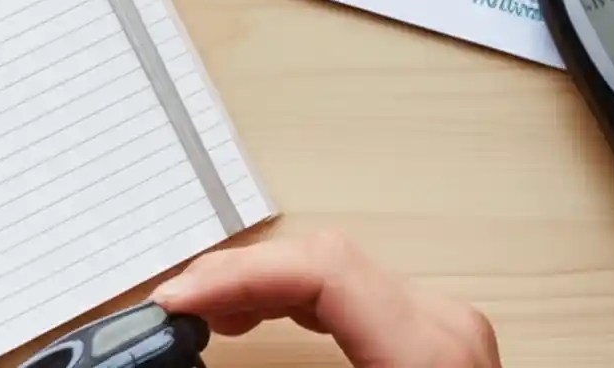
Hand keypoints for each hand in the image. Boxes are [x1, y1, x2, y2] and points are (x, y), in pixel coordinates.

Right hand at [151, 232, 501, 367]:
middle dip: (235, 276)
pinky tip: (252, 312)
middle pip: (321, 260)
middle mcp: (440, 323)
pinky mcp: (430, 338)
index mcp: (427, 351)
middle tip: (173, 308)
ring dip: (258, 284)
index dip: (238, 274)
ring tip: (199, 310)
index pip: (322, 269)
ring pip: (332, 270)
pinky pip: (350, 294)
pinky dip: (291, 298)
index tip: (179, 299)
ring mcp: (440, 326)